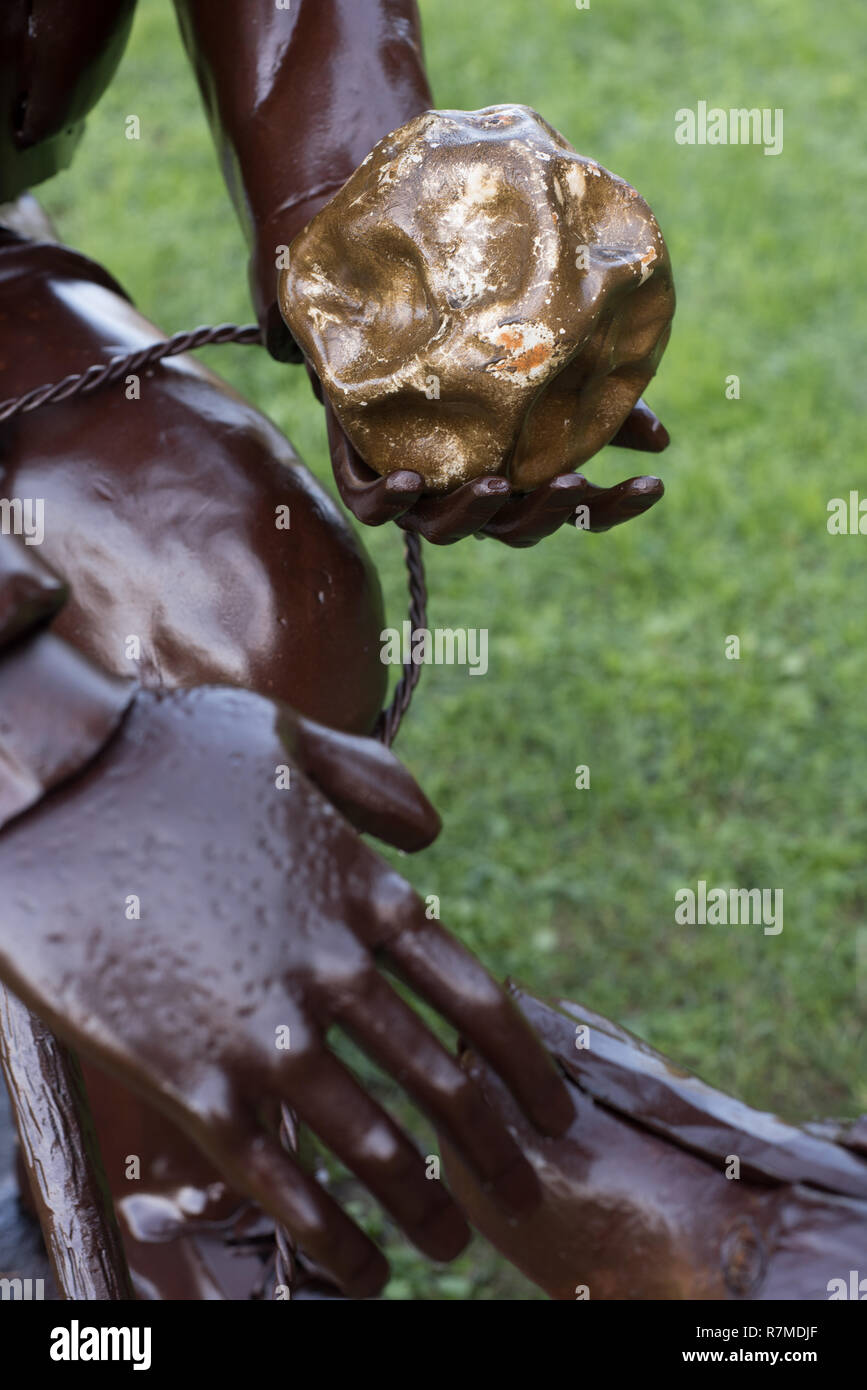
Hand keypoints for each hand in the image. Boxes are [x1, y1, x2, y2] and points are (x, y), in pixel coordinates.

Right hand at [0, 686, 571, 1295]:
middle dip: (494, 1152)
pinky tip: (359, 1267)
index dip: (527, 1069)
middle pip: (445, 1086)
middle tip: (519, 1196)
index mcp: (365, 895)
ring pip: (375, 1147)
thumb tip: (434, 831)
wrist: (52, 788)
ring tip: (446, 1244)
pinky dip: (332, 1237)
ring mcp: (268, 1032)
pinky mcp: (195, 1081)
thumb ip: (372, 782)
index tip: (551, 1113)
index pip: (480, 1002)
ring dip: (423, 1207)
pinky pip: (282, 1183)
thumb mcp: (288, 739)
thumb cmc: (166, 753)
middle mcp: (334, 972)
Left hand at [321, 387, 667, 546]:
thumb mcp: (535, 379)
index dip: (611, 507)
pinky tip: (414, 480)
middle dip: (545, 514)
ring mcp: (417, 495)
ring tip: (498, 485)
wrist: (373, 336)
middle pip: (513, 531)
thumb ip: (589, 405)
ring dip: (473, 513)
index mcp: (517, 483)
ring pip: (445, 530)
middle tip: (576, 484)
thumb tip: (664, 440)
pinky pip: (373, 508)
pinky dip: (392, 499)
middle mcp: (469, 498)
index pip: (573, 511)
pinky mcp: (362, 479)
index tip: (652, 486)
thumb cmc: (464, 367)